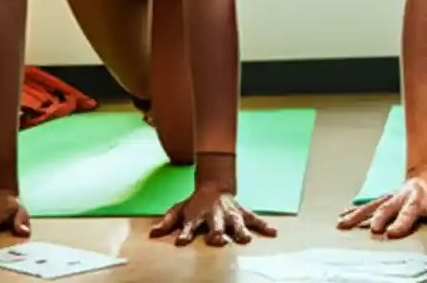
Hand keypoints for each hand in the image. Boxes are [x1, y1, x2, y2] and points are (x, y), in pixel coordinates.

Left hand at [149, 183, 276, 246]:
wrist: (214, 184)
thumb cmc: (195, 203)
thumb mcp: (178, 209)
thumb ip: (167, 222)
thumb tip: (153, 234)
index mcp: (197, 216)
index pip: (189, 226)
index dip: (184, 234)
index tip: (181, 242)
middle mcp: (215, 216)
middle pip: (216, 225)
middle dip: (217, 233)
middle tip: (218, 240)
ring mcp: (230, 214)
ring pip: (236, 223)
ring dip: (240, 231)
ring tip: (245, 240)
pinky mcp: (242, 213)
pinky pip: (255, 220)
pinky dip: (264, 226)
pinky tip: (273, 232)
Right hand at [336, 168, 426, 238]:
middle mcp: (413, 198)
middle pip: (405, 210)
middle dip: (398, 221)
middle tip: (392, 233)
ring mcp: (397, 198)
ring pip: (382, 207)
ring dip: (372, 217)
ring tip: (362, 228)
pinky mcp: (386, 199)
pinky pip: (369, 206)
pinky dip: (355, 212)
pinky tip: (342, 220)